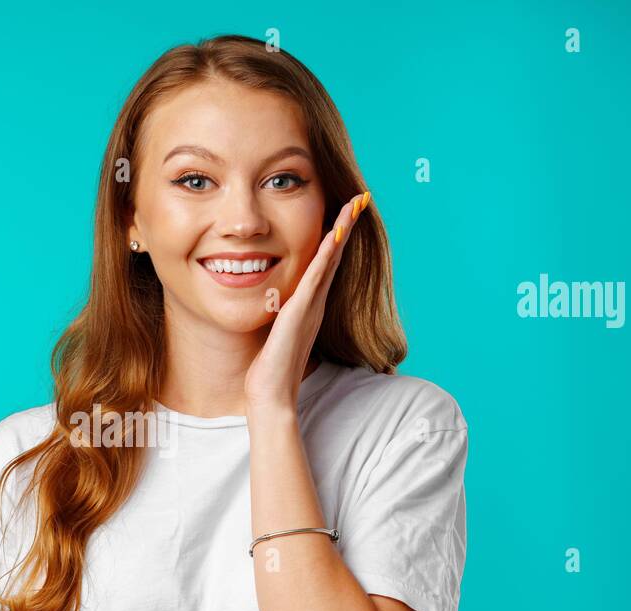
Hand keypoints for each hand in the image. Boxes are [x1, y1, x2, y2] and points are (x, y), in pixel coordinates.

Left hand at [244, 190, 369, 409]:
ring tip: (355, 204)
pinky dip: (327, 253)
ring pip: (331, 259)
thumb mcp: (274, 332)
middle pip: (335, 255)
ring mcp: (311, 306)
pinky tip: (334, 233)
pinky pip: (316, 275)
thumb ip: (278, 315)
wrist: (271, 393)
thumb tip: (273, 304)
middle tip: (361, 198)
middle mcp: (315, 302)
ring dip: (342, 230)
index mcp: (309, 305)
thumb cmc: (269, 369)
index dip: (336, 237)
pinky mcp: (301, 311)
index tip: (345, 212)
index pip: (325, 262)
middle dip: (347, 224)